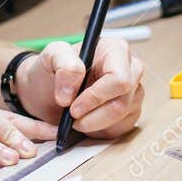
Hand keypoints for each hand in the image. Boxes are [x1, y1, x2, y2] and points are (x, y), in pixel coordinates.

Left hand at [16, 36, 145, 138]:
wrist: (47, 90)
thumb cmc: (52, 70)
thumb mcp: (50, 57)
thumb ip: (62, 64)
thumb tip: (70, 91)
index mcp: (115, 49)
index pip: (118, 79)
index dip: (96, 98)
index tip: (73, 108)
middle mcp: (130, 69)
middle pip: (122, 103)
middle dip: (93, 116)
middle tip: (71, 117)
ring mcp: (134, 91)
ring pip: (121, 118)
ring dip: (93, 124)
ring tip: (75, 118)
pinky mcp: (131, 111)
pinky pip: (121, 129)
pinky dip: (99, 130)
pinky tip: (86, 120)